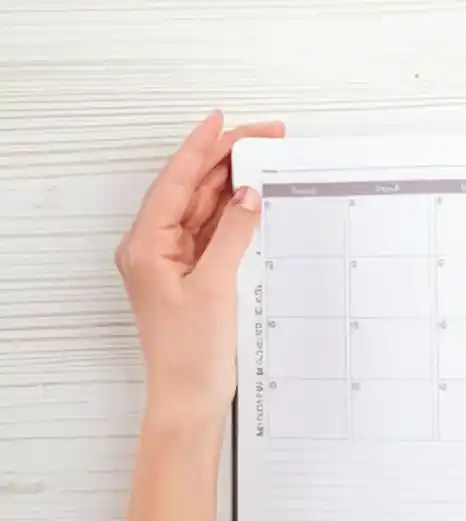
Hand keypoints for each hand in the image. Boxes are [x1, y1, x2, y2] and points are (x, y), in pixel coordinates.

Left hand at [116, 111, 283, 430]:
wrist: (189, 399)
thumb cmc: (189, 353)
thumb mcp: (215, 286)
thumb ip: (232, 235)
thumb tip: (248, 195)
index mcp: (146, 245)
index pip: (176, 181)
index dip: (201, 147)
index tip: (223, 121)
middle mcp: (155, 248)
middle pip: (190, 189)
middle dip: (225, 160)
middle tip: (264, 136)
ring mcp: (174, 262)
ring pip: (205, 208)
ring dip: (233, 184)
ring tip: (265, 160)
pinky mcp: (193, 277)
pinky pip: (215, 233)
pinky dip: (235, 215)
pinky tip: (255, 201)